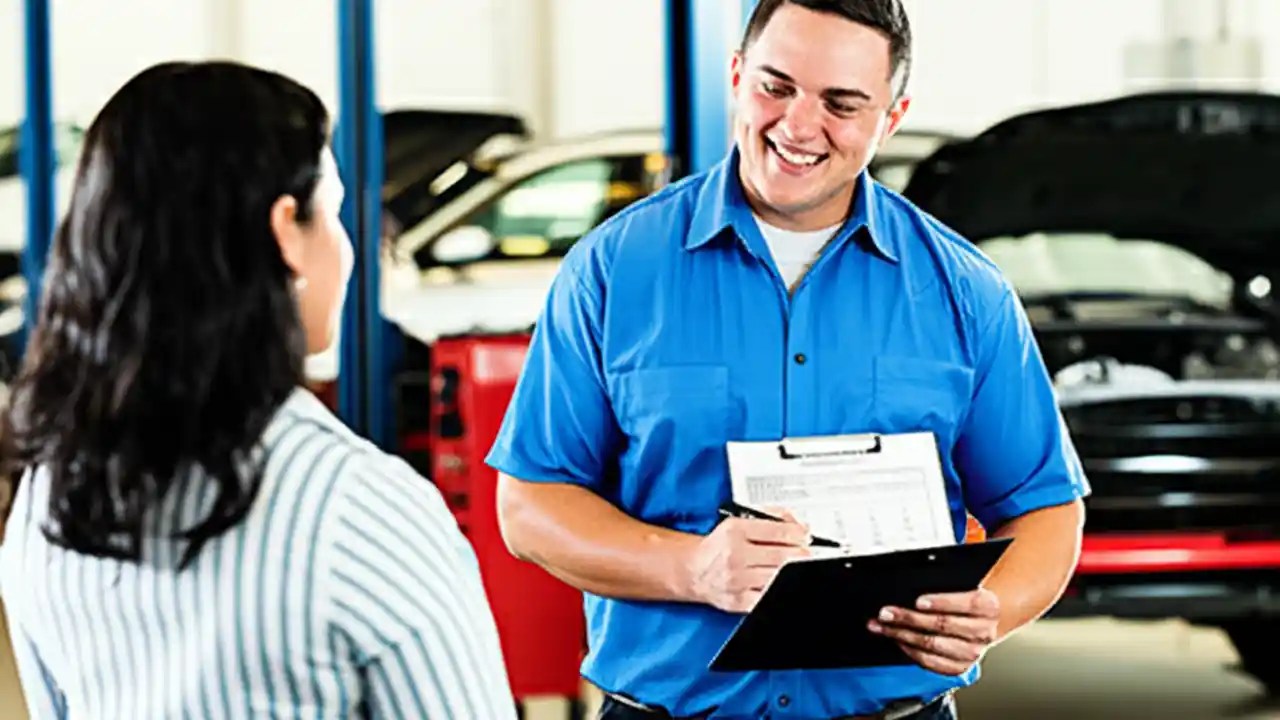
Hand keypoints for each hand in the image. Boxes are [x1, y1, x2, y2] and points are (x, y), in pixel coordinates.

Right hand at [684, 508, 810, 613]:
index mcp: (735, 531)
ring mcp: (738, 580)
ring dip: (792, 570)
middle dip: (801, 553)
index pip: (778, 531)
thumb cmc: (718, 546)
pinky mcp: (739, 601)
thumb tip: (798, 523)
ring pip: (779, 576)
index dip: (799, 533)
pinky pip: (769, 597)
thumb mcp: (737, 521)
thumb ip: (770, 516)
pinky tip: (780, 580)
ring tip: (794, 565)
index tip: (806, 535)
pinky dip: (779, 588)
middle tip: (806, 551)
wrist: (693, 570)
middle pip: (783, 555)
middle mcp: (735, 555)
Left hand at [868, 588, 1000, 675]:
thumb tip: (909, 588)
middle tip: (886, 613)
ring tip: (881, 627)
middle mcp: (983, 631)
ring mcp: (973, 653)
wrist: (986, 623)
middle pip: (943, 625)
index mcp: (988, 606)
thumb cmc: (968, 601)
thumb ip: (946, 586)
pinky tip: (896, 640)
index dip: (941, 602)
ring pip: (932, 644)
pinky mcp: (960, 667)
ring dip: (902, 635)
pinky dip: (910, 650)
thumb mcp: (966, 587)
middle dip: (909, 618)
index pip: (966, 603)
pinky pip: (930, 661)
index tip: (918, 601)